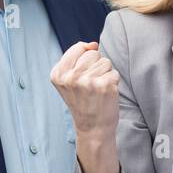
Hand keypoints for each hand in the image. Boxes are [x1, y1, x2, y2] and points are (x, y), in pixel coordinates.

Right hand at [50, 41, 121, 172]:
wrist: (93, 128)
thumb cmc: (84, 102)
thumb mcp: (71, 80)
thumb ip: (78, 58)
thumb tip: (93, 44)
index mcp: (58, 74)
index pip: (78, 47)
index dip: (86, 59)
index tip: (82, 77)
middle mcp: (70, 77)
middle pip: (93, 54)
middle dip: (96, 67)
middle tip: (91, 86)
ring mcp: (87, 81)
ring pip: (105, 62)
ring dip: (105, 74)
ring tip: (98, 90)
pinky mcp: (103, 85)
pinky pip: (114, 72)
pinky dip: (113, 82)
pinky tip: (106, 94)